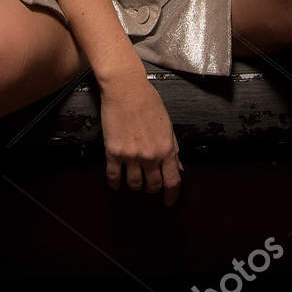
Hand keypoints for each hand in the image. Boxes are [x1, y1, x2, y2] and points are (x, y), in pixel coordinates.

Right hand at [99, 70, 182, 203]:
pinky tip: (116, 184)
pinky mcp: (113, 152)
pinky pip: (113, 176)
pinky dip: (115, 184)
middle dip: (152, 188)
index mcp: (166, 149)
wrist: (126, 89)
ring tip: (133, 179)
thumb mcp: (167, 126)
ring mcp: (131, 155)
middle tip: (149, 184)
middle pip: (153, 186)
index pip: (173, 181)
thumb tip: (178, 168)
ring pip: (134, 184)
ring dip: (135, 185)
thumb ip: (173, 149)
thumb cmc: (149, 102)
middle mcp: (150, 156)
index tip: (169, 202)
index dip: (172, 196)